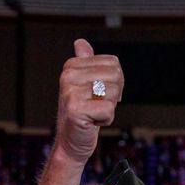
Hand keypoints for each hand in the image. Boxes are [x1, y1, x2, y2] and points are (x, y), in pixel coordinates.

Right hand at [55, 39, 122, 164]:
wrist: (70, 142)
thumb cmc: (81, 114)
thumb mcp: (84, 85)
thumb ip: (85, 63)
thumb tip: (80, 42)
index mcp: (71, 66)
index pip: (112, 63)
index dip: (115, 81)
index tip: (100, 93)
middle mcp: (68, 77)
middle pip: (115, 75)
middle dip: (114, 94)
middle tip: (98, 105)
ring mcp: (71, 93)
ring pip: (113, 92)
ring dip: (109, 107)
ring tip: (93, 113)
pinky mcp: (76, 110)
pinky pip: (108, 110)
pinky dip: (106, 120)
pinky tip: (92, 122)